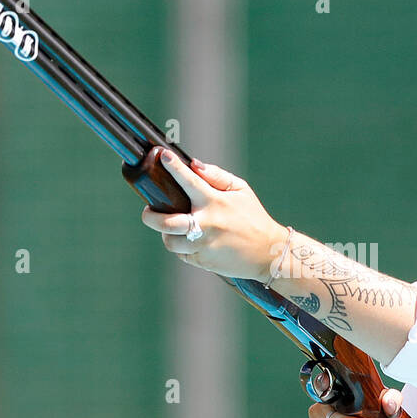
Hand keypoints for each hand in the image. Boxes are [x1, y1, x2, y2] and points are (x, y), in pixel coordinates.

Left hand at [140, 148, 288, 282]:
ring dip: (167, 234)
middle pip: (166, 222)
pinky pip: (182, 254)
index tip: (162, 156)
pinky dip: (183, 247)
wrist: (268, 253)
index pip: (189, 181)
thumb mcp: (242, 191)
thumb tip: (194, 165)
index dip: (174, 167)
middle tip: (148, 212)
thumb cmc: (253, 218)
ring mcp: (203, 245)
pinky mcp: (203, 261)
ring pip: (170, 241)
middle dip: (150, 217)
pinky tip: (192, 241)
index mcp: (215, 202)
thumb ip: (217, 176)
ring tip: (173, 229)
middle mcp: (206, 223)